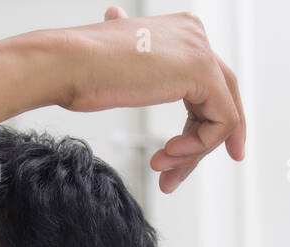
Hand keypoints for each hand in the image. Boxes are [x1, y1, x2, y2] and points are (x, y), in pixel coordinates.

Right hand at [60, 6, 245, 191]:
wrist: (67, 65)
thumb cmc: (79, 70)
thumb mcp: (115, 66)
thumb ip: (133, 60)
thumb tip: (117, 23)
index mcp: (178, 32)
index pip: (207, 84)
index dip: (204, 123)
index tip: (191, 157)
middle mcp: (194, 34)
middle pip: (220, 100)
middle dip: (204, 145)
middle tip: (175, 179)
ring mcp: (201, 50)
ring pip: (222, 115)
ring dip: (191, 153)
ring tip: (160, 168)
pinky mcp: (203, 70)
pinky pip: (222, 120)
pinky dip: (198, 146)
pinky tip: (167, 153)